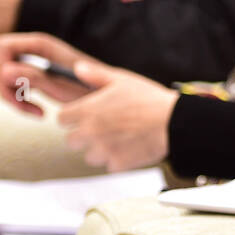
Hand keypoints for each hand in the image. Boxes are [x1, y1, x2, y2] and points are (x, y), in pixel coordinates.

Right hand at [0, 32, 99, 115]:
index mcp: (41, 45)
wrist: (106, 98)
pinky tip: (38, 111)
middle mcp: (35, 51)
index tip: (12, 87)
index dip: (0, 64)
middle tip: (22, 106)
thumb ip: (32, 76)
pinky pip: (13, 87)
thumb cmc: (88, 90)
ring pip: (3, 77)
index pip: (3, 45)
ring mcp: (33, 63)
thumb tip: (4, 70)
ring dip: (13, 98)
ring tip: (35, 111)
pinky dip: (20, 101)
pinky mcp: (34, 77)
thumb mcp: (60, 86)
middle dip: (5, 86)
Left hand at [54, 61, 176, 171]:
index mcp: (88, 110)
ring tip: (119, 138)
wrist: (173, 122)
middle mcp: (91, 132)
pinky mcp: (118, 164)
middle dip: (83, 135)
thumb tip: (78, 69)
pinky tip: (130, 147)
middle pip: (71, 141)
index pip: (61, 119)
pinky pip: (110, 166)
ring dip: (100, 150)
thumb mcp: (122, 79)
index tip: (82, 115)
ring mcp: (103, 150)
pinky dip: (118, 159)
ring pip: (90, 156)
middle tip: (102, 128)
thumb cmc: (149, 99)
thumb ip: (96, 75)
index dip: (72, 116)